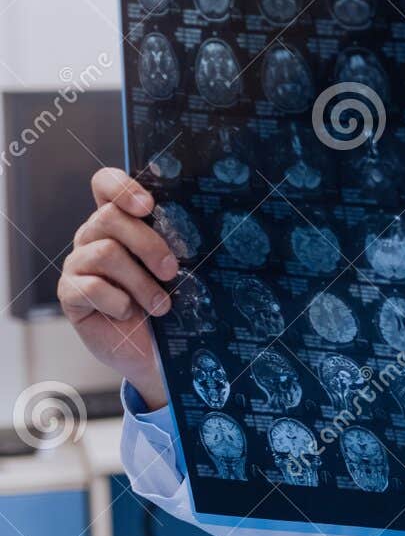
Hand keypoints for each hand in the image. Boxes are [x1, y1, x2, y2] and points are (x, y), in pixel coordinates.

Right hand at [57, 169, 177, 408]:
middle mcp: (94, 236)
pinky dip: (117, 301)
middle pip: (110, 217)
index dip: (120, 186)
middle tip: (171, 271)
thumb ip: (177, 243)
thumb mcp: (177, 270)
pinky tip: (128, 313)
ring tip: (161, 305)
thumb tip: (204, 230)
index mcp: (120, 222)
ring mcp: (79, 263)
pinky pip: (90, 287)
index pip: (105, 184)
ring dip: (140, 282)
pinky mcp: (70, 292)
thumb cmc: (167, 303)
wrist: (154, 351)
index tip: (148, 205)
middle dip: (148, 244)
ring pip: (105, 252)